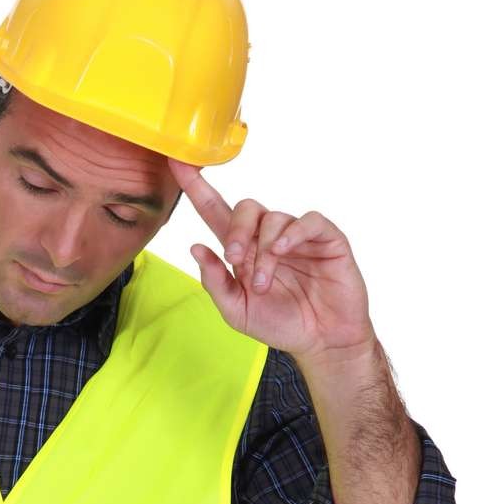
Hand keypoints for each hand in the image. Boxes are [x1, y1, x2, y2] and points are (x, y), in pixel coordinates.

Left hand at [167, 159, 375, 367]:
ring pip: (274, 219)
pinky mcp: (325, 239)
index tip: (177, 162)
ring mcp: (297, 236)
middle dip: (236, 231)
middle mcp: (267, 238)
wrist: (322, 341)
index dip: (197, 188)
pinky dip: (294, 232)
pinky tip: (284, 250)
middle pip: (246, 208)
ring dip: (264, 251)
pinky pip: (308, 221)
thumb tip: (196, 248)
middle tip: (236, 259)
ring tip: (265, 282)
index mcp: (243, 252)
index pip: (215, 211)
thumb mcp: (237, 311)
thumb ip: (215, 282)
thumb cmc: (281, 324)